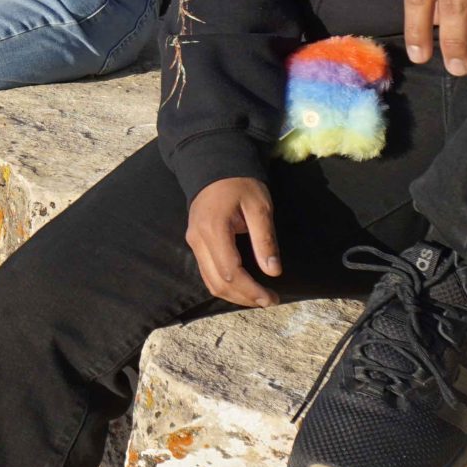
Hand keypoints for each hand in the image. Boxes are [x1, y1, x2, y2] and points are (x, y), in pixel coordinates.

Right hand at [185, 177, 281, 307]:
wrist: (214, 166)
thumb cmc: (240, 183)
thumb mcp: (259, 206)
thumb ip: (265, 239)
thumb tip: (273, 271)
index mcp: (214, 230)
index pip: (231, 272)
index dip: (251, 290)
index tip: (272, 298)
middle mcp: (198, 240)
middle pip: (218, 283)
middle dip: (245, 298)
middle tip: (270, 300)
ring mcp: (193, 243)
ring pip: (210, 282)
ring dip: (234, 295)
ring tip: (258, 297)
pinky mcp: (195, 243)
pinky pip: (207, 272)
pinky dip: (225, 285)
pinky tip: (243, 286)